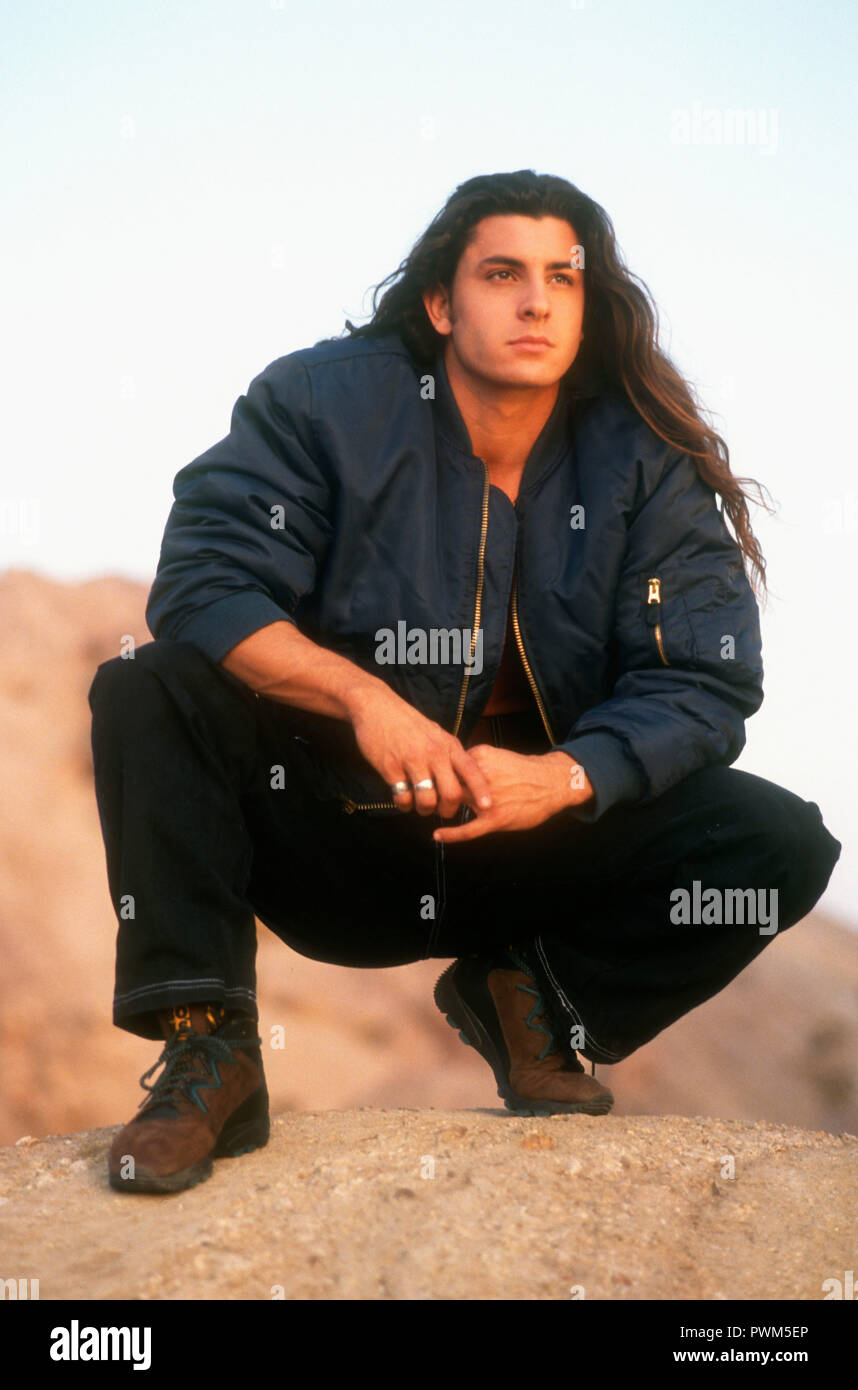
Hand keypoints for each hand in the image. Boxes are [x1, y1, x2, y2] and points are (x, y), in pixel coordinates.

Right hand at [348, 684, 492, 817]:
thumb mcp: (436, 733)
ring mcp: (412, 760)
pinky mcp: (390, 767)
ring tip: (419, 806)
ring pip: (427, 800)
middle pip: (451, 794)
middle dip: (448, 810)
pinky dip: (404, 804)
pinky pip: (402, 797)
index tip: (487, 806)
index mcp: (448, 745)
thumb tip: (462, 776)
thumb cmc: (408, 722)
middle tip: (442, 811)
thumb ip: (449, 753)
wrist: (377, 706)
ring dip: (424, 810)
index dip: (481, 790)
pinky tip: (402, 799)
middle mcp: (433, 753)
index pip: (471, 770)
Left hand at [432, 746, 593, 842]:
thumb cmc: (523, 770)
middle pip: (446, 783)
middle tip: (428, 795)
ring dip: (442, 808)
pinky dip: (451, 834)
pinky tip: (438, 835)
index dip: (437, 772)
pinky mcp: (495, 819)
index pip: (447, 765)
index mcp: (480, 757)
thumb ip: (473, 761)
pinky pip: (468, 829)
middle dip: (435, 790)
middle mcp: (481, 776)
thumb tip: (449, 767)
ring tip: (435, 809)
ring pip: (454, 804)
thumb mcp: (496, 755)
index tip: (430, 776)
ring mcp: (488, 799)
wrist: (551, 782)